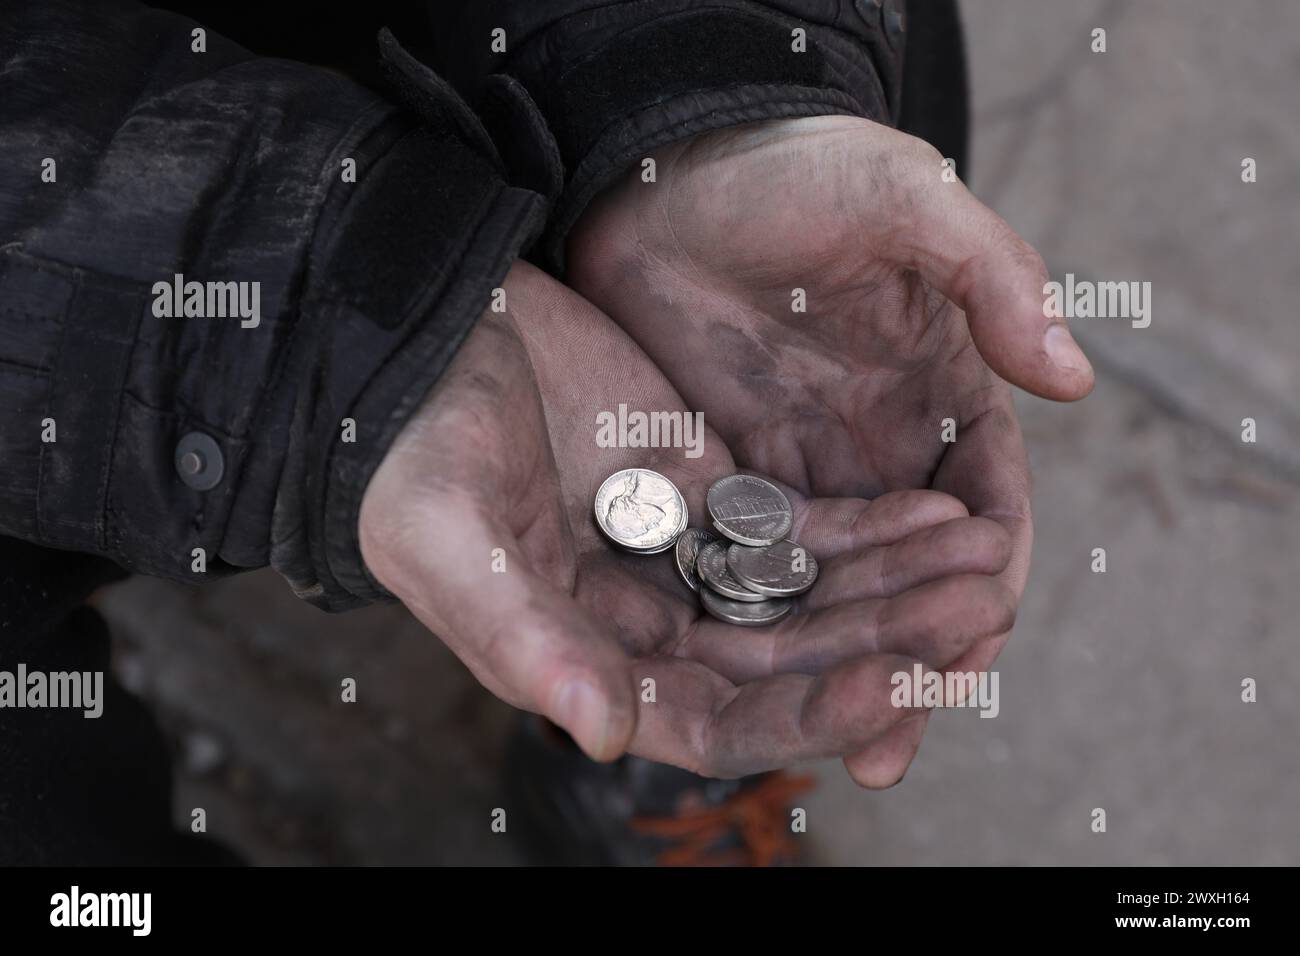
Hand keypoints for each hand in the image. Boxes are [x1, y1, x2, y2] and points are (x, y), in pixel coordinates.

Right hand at [360, 262, 1018, 781]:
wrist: (424, 338)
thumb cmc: (407, 447)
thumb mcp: (447, 537)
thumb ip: (523, 639)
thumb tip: (602, 732)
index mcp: (590, 663)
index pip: (720, 722)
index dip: (807, 716)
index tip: (891, 682)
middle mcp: (651, 625)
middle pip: (792, 663)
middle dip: (883, 644)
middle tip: (970, 609)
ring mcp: (688, 557)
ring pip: (815, 597)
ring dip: (897, 586)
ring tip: (982, 559)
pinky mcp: (713, 489)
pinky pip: (809, 526)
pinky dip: (875, 526)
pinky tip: (942, 513)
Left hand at [568, 116, 1094, 685]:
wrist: (673, 167)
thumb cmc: (798, 169)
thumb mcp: (907, 203)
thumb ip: (992, 281)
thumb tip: (1077, 377)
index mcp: (947, 392)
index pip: (987, 505)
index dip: (989, 573)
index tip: (976, 633)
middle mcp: (883, 446)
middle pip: (916, 572)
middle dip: (918, 650)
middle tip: (898, 733)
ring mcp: (807, 467)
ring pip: (842, 588)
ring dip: (847, 664)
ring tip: (841, 746)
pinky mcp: (731, 477)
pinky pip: (762, 567)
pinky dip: (772, 624)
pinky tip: (760, 684)